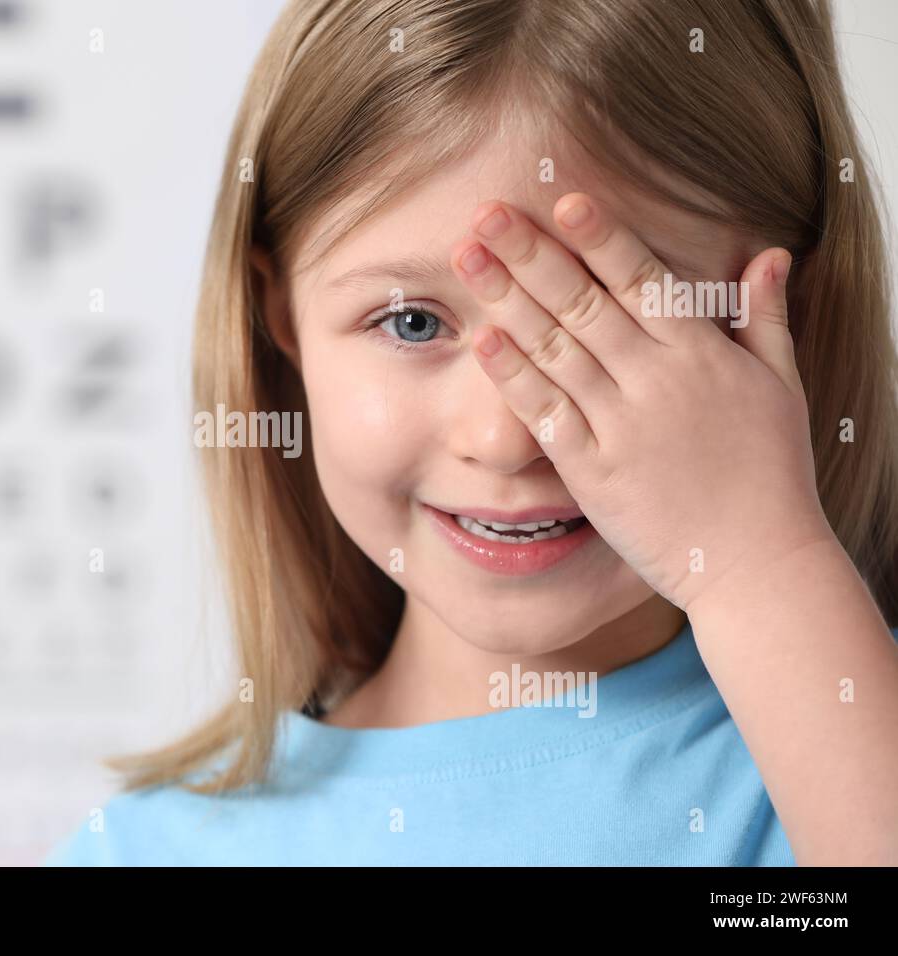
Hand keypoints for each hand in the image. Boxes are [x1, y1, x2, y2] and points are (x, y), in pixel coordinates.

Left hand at [451, 193, 833, 609]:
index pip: (644, 280)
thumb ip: (765, 318)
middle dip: (532, 253)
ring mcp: (623, 426)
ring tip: (469, 258)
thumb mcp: (781, 386)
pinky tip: (482, 340)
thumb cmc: (772, 475)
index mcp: (702, 355)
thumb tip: (771, 254)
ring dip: (508, 299)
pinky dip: (513, 376)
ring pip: (556, 349)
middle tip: (488, 212)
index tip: (563, 199)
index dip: (601, 238)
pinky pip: (546, 414)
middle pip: (584, 303)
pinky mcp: (594, 471)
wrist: (757, 564)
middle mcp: (658, 381)